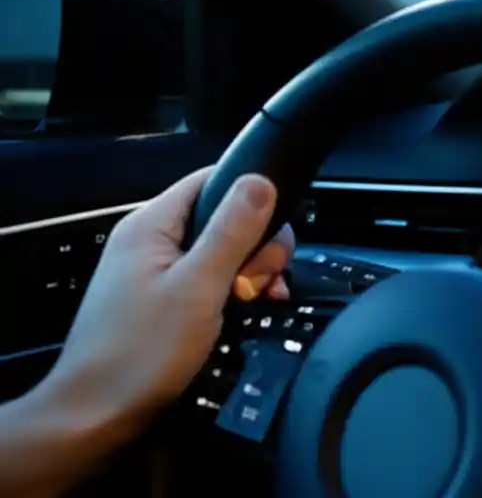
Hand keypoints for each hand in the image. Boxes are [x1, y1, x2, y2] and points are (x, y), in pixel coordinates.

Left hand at [42, 169, 293, 443]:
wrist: (98, 415)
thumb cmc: (142, 352)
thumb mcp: (198, 286)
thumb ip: (232, 231)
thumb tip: (260, 180)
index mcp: (153, 224)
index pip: (213, 179)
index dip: (253, 200)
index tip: (271, 237)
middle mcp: (153, 240)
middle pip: (225, 217)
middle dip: (256, 247)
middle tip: (257, 284)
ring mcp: (157, 270)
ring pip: (224, 251)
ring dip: (250, 273)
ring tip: (252, 302)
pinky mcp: (165, 298)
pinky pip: (211, 278)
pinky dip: (235, 291)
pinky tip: (246, 310)